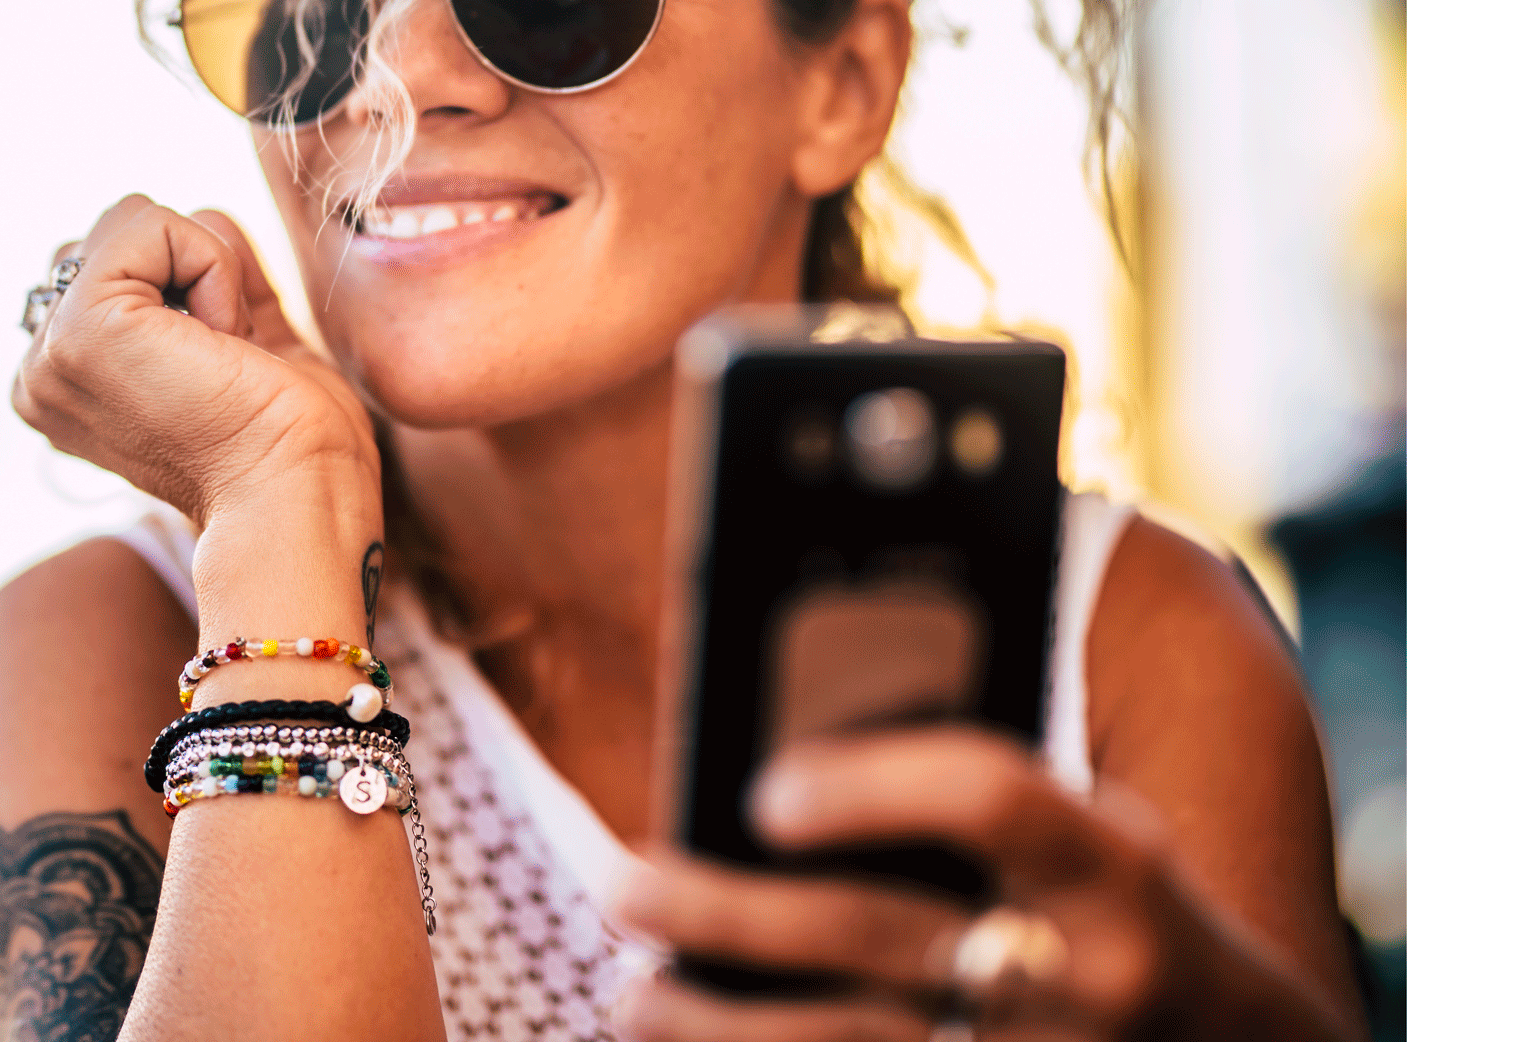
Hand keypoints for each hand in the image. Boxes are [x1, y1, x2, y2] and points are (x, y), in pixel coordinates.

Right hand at [13, 195, 377, 529]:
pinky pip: (152, 224)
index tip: (218, 370)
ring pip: (131, 220)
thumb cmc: (287, 437)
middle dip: (193, 271)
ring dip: (206, 270)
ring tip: (219, 353)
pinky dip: (213, 264)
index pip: (121, 260)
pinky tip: (221, 340)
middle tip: (221, 360)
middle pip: (118, 233)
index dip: (195, 288)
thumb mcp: (238, 333)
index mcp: (67, 381)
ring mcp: (51, 351)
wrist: (297, 492)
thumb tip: (202, 217)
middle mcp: (42, 371)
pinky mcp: (80, 329)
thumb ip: (203, 275)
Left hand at [607, 726, 1356, 1041]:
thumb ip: (984, 798)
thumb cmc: (1130, 919)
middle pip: (872, 935)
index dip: (872, 786)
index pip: (993, 799)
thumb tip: (792, 740)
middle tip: (623, 885)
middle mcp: (1083, 976)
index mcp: (1113, 868)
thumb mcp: (1103, 839)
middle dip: (728, 912)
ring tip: (630, 992)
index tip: (761, 790)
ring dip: (717, 1025)